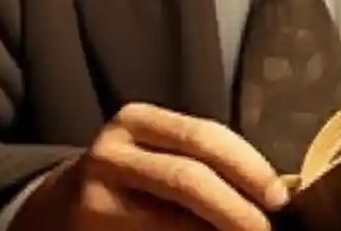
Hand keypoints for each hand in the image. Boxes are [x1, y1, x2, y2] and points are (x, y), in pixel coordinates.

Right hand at [11, 103, 287, 230]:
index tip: (280, 197)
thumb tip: (273, 191)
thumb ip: (205, 161)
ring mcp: (97, 197)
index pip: (203, 137)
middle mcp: (111, 153)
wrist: (60, 207)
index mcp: (136, 121)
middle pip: (187, 177)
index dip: (248, 167)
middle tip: (267, 229)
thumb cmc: (132, 178)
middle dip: (237, 208)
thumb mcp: (158, 152)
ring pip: (172, 220)